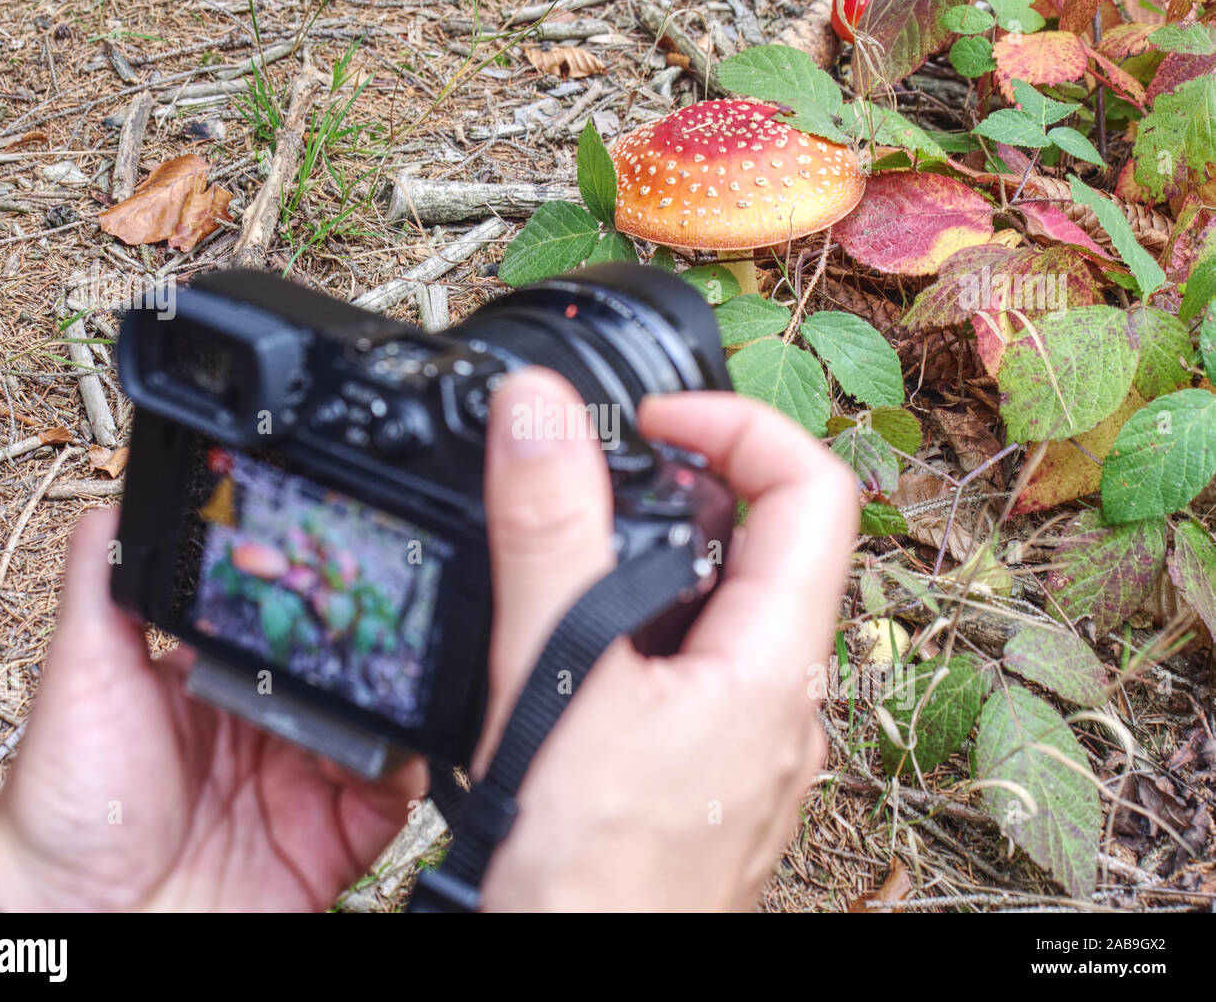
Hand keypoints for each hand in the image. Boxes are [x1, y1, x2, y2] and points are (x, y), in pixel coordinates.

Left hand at [0, 508, 424, 911]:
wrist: (87, 921)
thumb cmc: (70, 805)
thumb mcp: (83, 675)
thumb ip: (106, 588)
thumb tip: (114, 504)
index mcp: (218, 684)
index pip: (288, 627)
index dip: (318, 598)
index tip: (342, 564)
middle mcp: (267, 730)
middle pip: (341, 673)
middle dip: (371, 647)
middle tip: (387, 621)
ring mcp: (302, 783)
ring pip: (376, 727)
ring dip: (390, 704)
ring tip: (386, 686)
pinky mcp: (332, 837)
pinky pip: (391, 796)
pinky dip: (401, 770)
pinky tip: (386, 752)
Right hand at [475, 368, 857, 910]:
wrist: (581, 979)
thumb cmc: (590, 878)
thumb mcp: (558, 679)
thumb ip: (551, 536)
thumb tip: (542, 410)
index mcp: (772, 663)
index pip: (813, 489)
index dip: (738, 425)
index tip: (654, 420)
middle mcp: (780, 699)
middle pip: (772, 542)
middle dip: (690, 484)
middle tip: (606, 472)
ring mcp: (748, 741)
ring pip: (728, 608)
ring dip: (661, 557)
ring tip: (577, 557)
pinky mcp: (708, 771)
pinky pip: (698, 667)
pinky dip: (647, 625)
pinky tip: (580, 653)